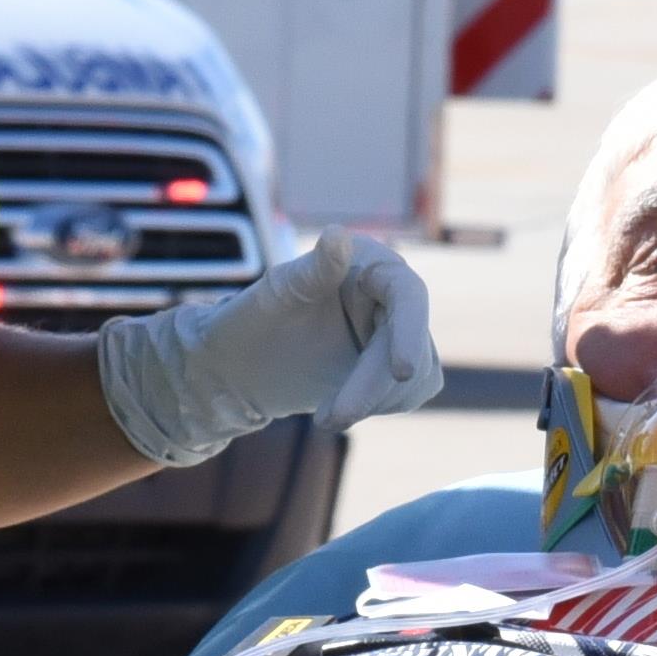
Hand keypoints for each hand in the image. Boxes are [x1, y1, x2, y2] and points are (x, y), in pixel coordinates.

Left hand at [91, 232, 445, 467]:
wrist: (239, 368)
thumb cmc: (250, 321)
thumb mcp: (276, 295)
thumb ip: (314, 270)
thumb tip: (339, 236)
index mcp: (367, 264)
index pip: (407, 295)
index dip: (410, 332)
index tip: (401, 370)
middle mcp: (389, 294)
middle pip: (412, 344)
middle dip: (374, 387)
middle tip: (331, 419)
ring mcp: (395, 331)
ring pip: (416, 375)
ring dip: (374, 402)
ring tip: (326, 415)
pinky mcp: (392, 366)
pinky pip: (409, 393)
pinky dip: (379, 407)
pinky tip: (340, 408)